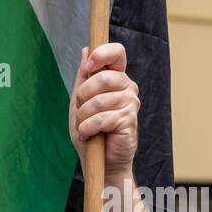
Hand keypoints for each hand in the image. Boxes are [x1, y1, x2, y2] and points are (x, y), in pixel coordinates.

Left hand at [69, 43, 139, 180]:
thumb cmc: (91, 131)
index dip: (102, 54)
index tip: (88, 67)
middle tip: (82, 112)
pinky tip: (89, 135)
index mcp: (117, 79)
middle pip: (102, 77)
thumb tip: (86, 50)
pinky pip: (101, 118)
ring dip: (83, 117)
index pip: (117, 53)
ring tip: (85, 127)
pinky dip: (88, 128)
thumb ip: (83, 76)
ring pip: (98, 101)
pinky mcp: (129, 121)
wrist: (99, 161)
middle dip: (83, 96)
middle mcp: (127, 88)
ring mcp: (131, 104)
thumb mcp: (80, 101)